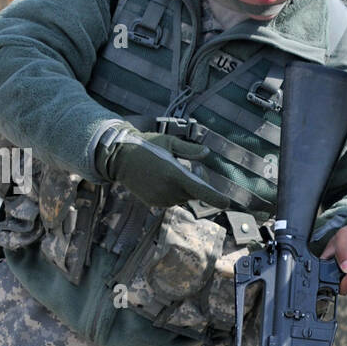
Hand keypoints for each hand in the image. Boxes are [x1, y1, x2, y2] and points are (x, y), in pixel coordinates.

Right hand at [104, 132, 232, 210]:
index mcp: (174, 174)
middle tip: (188, 167)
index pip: (201, 191)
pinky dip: (172, 193)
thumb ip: (189, 150)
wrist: (119, 158)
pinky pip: (171, 201)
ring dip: (183, 188)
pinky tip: (161, 180)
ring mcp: (161, 199)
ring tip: (169, 172)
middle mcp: (169, 190)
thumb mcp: (168, 141)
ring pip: (182, 198)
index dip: (215, 198)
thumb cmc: (146, 145)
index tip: (227, 202)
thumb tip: (206, 153)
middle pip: (193, 193)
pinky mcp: (154, 204)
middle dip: (196, 183)